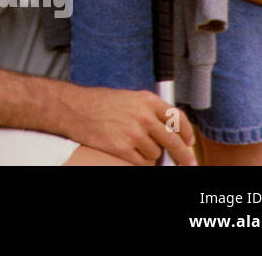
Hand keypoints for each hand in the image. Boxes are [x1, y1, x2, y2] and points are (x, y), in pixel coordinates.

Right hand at [66, 86, 195, 165]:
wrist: (72, 108)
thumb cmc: (97, 103)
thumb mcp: (127, 99)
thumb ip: (148, 112)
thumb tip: (168, 132)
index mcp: (146, 100)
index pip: (177, 118)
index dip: (187, 132)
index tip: (189, 142)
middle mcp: (143, 115)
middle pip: (173, 141)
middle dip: (183, 155)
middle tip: (188, 163)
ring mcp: (133, 133)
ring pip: (156, 154)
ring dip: (149, 155)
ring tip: (133, 145)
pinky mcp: (122, 148)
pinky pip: (142, 162)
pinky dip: (138, 161)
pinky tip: (127, 152)